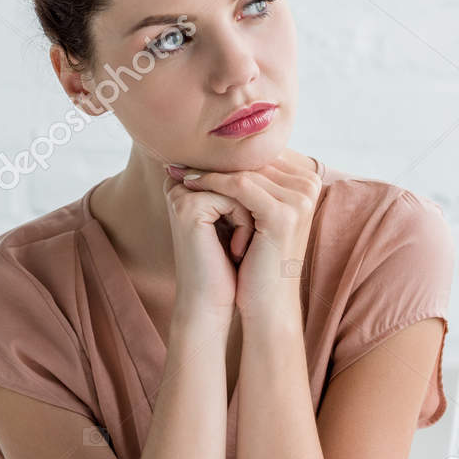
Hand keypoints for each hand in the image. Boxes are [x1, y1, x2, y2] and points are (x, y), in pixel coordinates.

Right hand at [160, 163, 254, 318]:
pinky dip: (245, 225)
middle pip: (241, 173)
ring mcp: (182, 193)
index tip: (262, 225)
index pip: (239, 167)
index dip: (259, 195)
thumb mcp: (241, 219)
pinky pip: (235, 197)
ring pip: (241, 183)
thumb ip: (247, 186)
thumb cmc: (230, 265)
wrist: (211, 303)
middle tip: (254, 239)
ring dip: (254, 216)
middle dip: (257, 206)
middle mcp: (180, 183)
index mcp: (190, 183)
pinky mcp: (188, 206)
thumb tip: (278, 155)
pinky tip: (238, 251)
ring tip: (244, 247)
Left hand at [173, 149, 321, 319]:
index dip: (224, 154)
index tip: (188, 154)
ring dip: (207, 171)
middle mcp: (310, 184)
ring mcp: (300, 198)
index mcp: (307, 180)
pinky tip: (188, 185)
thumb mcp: (256, 214)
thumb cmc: (258, 260)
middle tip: (177, 158)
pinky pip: (238, 186)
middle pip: (252, 160)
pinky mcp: (284, 213)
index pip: (260, 154)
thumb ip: (252, 182)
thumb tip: (219, 149)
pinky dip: (210, 184)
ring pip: (243, 171)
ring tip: (178, 173)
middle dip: (213, 160)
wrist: (268, 303)